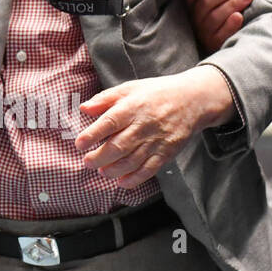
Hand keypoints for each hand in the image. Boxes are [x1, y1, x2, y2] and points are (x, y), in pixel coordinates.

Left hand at [75, 66, 234, 187]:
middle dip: (100, 157)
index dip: (92, 134)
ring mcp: (156, 141)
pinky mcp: (167, 152)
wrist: (191, 100)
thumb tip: (84, 108)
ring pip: (133, 161)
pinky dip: (135, 179)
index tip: (79, 143)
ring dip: (114, 170)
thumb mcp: (129, 88)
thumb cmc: (154, 93)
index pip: (109, 122)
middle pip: (119, 146)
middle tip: (87, 162)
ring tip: (102, 171)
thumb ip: (104, 99)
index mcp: (132, 107)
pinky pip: (150, 169)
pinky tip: (122, 182)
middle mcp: (143, 126)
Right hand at [185, 0, 252, 53]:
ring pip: (214, 16)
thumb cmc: (224, 11)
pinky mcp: (214, 45)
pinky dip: (230, 25)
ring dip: (232, 4)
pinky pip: (221, 34)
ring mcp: (203, 32)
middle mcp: (194, 17)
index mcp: (190, 3)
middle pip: (205, 1)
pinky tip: (240, 16)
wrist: (228, 42)